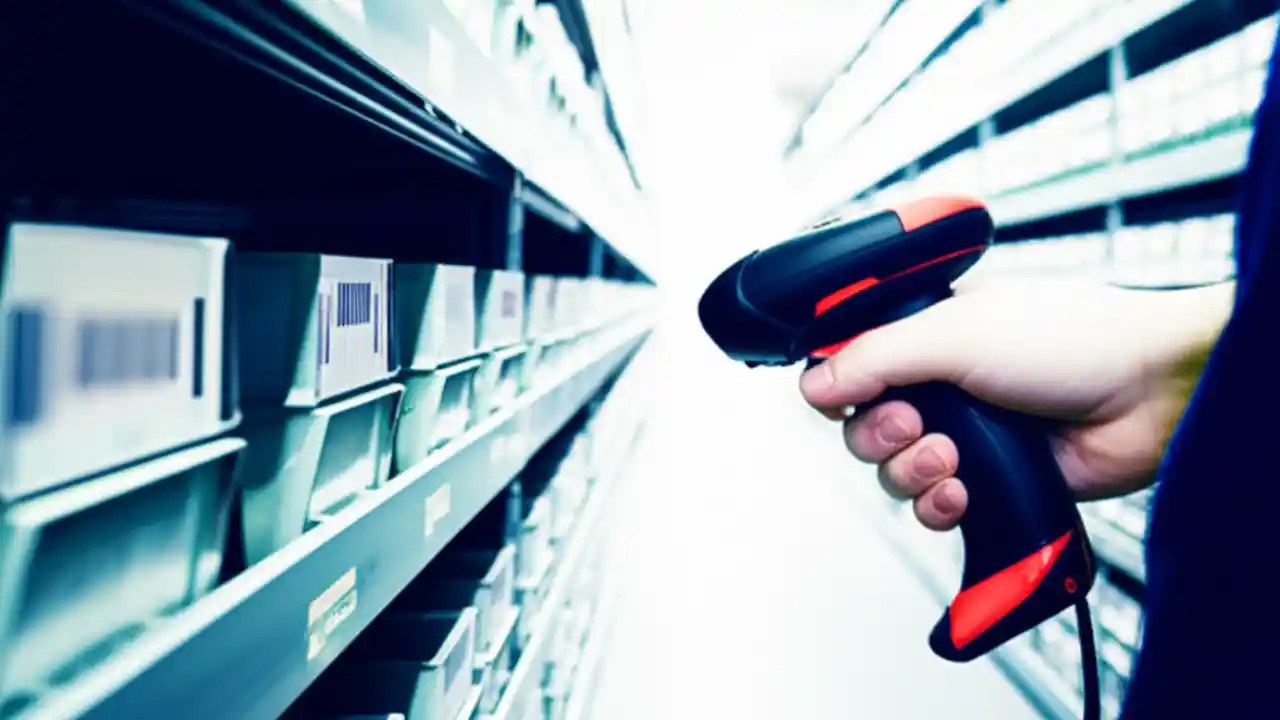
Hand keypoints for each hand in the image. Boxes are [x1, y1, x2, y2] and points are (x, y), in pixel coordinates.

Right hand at [799, 277, 1232, 531]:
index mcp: (924, 332)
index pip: (848, 364)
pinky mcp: (987, 480)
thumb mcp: (953, 333)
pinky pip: (931, 506)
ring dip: (912, 472)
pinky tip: (964, 491)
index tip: (849, 398)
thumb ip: (873, 357)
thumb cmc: (1071, 340)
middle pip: (860, 426)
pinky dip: (939, 504)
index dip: (839, 387)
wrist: (1150, 395)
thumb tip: (812, 387)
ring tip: (954, 459)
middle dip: (879, 435)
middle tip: (917, 424)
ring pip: (892, 471)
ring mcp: (963, 433)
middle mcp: (938, 383)